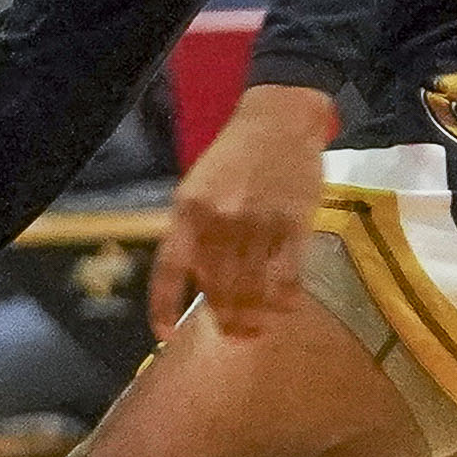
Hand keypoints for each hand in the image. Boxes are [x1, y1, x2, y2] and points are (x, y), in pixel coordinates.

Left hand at [152, 82, 336, 340]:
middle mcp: (218, 222)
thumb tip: (194, 279)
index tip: (165, 335)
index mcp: (187, 212)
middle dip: (223, 319)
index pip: (169, 271)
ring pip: (251, 289)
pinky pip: (287, 278)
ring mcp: (257, 225)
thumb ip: (193, 230)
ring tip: (255, 330)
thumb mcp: (197, 187)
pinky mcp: (293, 225)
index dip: (163, 308)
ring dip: (253, 318)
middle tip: (233, 334)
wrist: (278, 121)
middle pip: (215, 288)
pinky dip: (284, 301)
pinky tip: (285, 309)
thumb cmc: (235, 156)